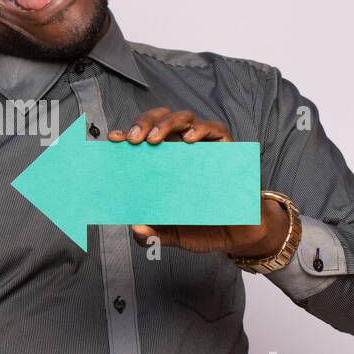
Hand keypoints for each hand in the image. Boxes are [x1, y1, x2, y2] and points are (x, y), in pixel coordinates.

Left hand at [107, 107, 289, 256]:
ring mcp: (204, 146)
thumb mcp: (175, 234)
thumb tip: (137, 229)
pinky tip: (189, 139)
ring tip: (155, 139)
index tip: (113, 139)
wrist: (240, 234)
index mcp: (164, 163)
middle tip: (134, 140)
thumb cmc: (205, 227)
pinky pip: (215, 130)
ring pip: (184, 118)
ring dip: (167, 123)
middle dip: (144, 123)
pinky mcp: (227, 149)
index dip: (127, 135)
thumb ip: (155, 234)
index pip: (143, 140)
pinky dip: (202, 130)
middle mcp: (182, 149)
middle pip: (160, 120)